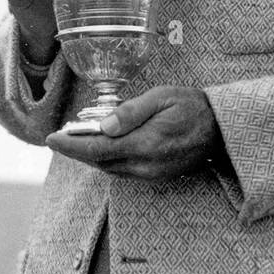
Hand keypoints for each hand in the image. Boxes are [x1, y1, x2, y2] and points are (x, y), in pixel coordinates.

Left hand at [45, 86, 222, 181]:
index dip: (71, 145)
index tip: (51, 139)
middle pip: (99, 162)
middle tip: (62, 135)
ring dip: (92, 156)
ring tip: (80, 139)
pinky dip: (109, 159)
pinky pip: (124, 171)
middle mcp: (146, 165)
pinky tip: (106, 146)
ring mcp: (152, 174)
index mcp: (146, 144)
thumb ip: (131, 112)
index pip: (97, 149)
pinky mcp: (157, 176)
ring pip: (110, 168)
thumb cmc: (192, 106)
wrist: (223, 128)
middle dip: (78, 150)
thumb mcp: (161, 97)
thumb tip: (102, 126)